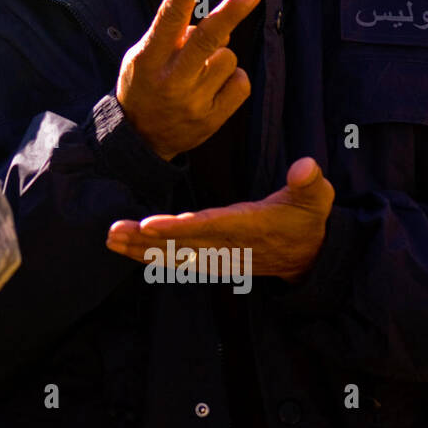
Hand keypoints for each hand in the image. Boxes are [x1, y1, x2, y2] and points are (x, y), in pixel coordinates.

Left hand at [106, 157, 334, 281]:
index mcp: (249, 226)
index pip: (208, 225)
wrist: (310, 257)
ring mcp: (220, 255)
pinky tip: (128, 251)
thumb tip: (306, 166)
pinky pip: (178, 261)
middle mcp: (228, 243)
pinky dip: (153, 257)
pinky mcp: (214, 260)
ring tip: (111, 239)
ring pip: (174, 254)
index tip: (149, 225)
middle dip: (145, 239)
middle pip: (180, 243)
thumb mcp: (316, 199)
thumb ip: (310, 183)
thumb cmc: (308, 219)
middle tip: (112, 231)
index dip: (178, 227)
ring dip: (140, 249)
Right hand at [116, 0, 258, 159]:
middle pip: (206, 40)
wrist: (139, 140)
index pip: (168, 19)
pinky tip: (214, 86)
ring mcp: (193, 102)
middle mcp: (171, 80)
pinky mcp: (212, 120)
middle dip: (229, 13)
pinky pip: (240, 83)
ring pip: (228, 58)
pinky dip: (232, 78)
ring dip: (220, 56)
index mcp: (148, 59)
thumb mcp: (141, 57)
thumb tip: (207, 16)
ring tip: (201, 69)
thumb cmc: (143, 85)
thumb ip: (170, 36)